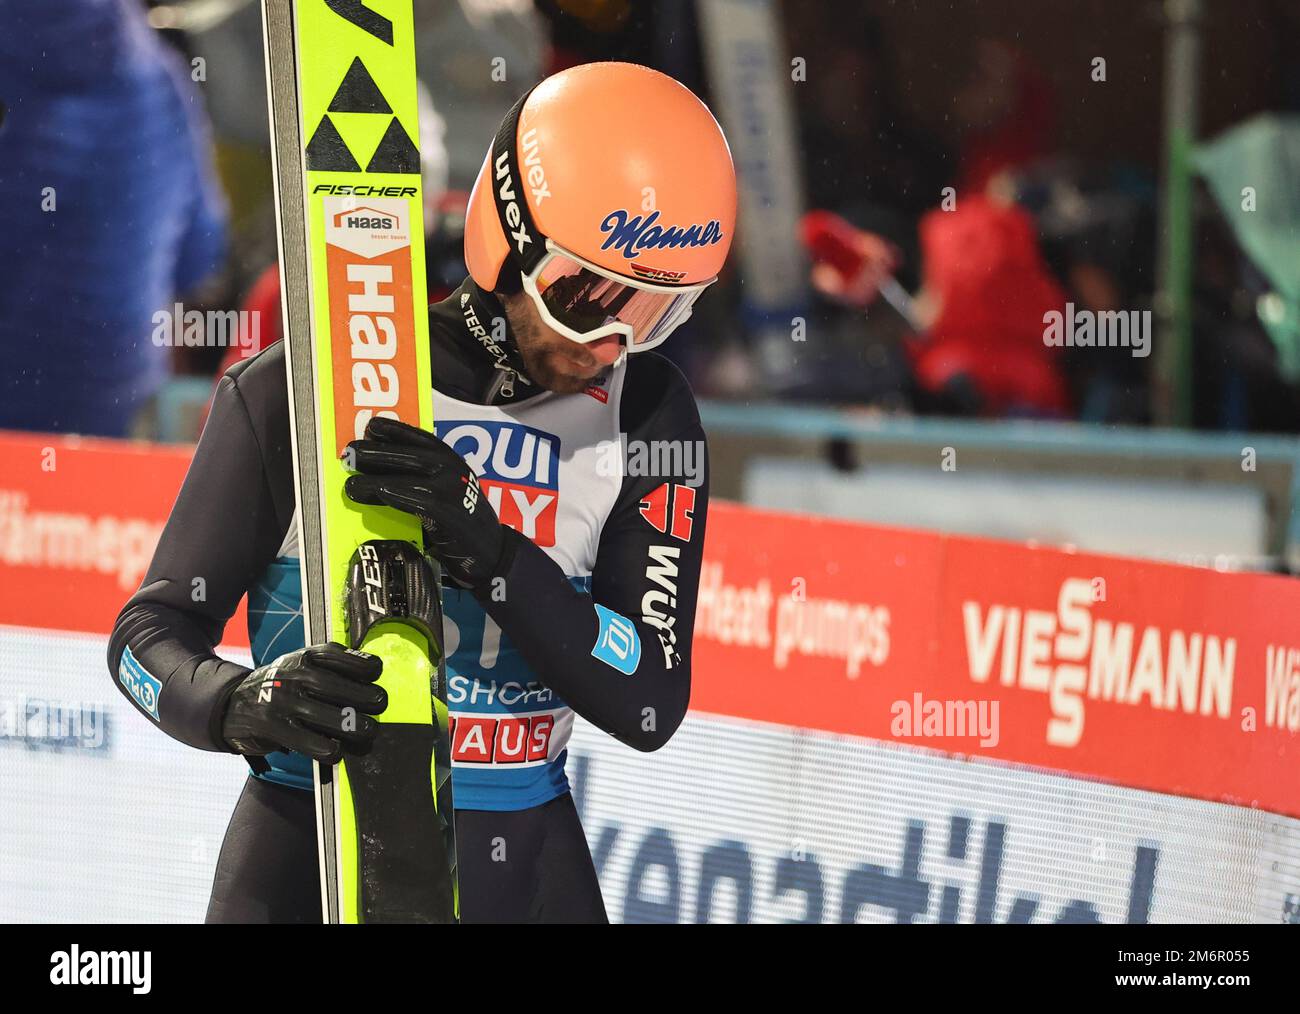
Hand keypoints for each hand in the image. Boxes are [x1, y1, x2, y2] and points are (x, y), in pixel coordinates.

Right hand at [221, 643, 385, 762]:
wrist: (230, 702)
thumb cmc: (280, 684)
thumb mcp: (301, 664)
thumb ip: (332, 666)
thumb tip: (372, 676)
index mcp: (307, 657)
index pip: (344, 658)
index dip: (367, 668)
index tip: (376, 676)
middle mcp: (296, 676)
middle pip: (344, 689)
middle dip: (369, 700)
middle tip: (378, 707)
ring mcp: (284, 701)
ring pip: (332, 717)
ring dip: (356, 728)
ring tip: (366, 732)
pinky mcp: (273, 727)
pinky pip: (310, 742)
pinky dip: (330, 750)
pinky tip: (337, 751)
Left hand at [343, 415, 509, 590]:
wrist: (492, 553)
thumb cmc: (461, 526)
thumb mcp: (447, 493)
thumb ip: (420, 482)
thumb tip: (378, 473)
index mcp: (452, 461)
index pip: (420, 438)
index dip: (394, 430)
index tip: (371, 427)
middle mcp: (453, 469)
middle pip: (408, 453)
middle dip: (375, 452)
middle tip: (350, 452)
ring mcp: (452, 489)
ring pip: (406, 475)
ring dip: (374, 478)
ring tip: (351, 484)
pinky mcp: (448, 512)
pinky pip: (414, 499)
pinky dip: (391, 493)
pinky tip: (372, 493)